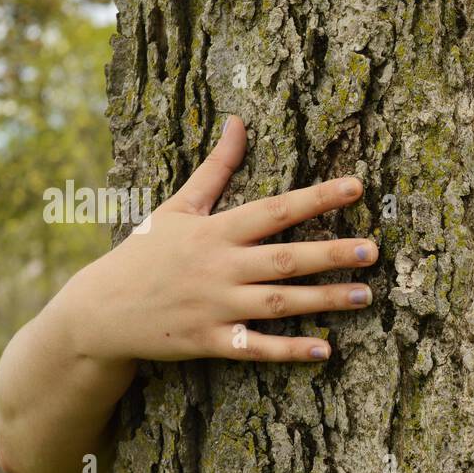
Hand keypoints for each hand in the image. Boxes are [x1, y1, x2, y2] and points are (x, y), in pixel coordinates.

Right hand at [57, 115, 375, 364]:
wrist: (99, 311)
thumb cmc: (145, 252)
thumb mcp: (177, 206)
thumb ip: (215, 168)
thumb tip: (239, 122)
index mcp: (215, 230)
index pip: (275, 209)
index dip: (317, 198)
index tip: (357, 187)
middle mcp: (219, 267)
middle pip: (285, 258)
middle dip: (331, 253)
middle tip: (374, 250)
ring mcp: (215, 306)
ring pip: (278, 303)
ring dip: (323, 300)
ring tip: (365, 295)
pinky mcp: (209, 341)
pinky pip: (255, 346)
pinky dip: (288, 350)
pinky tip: (324, 349)